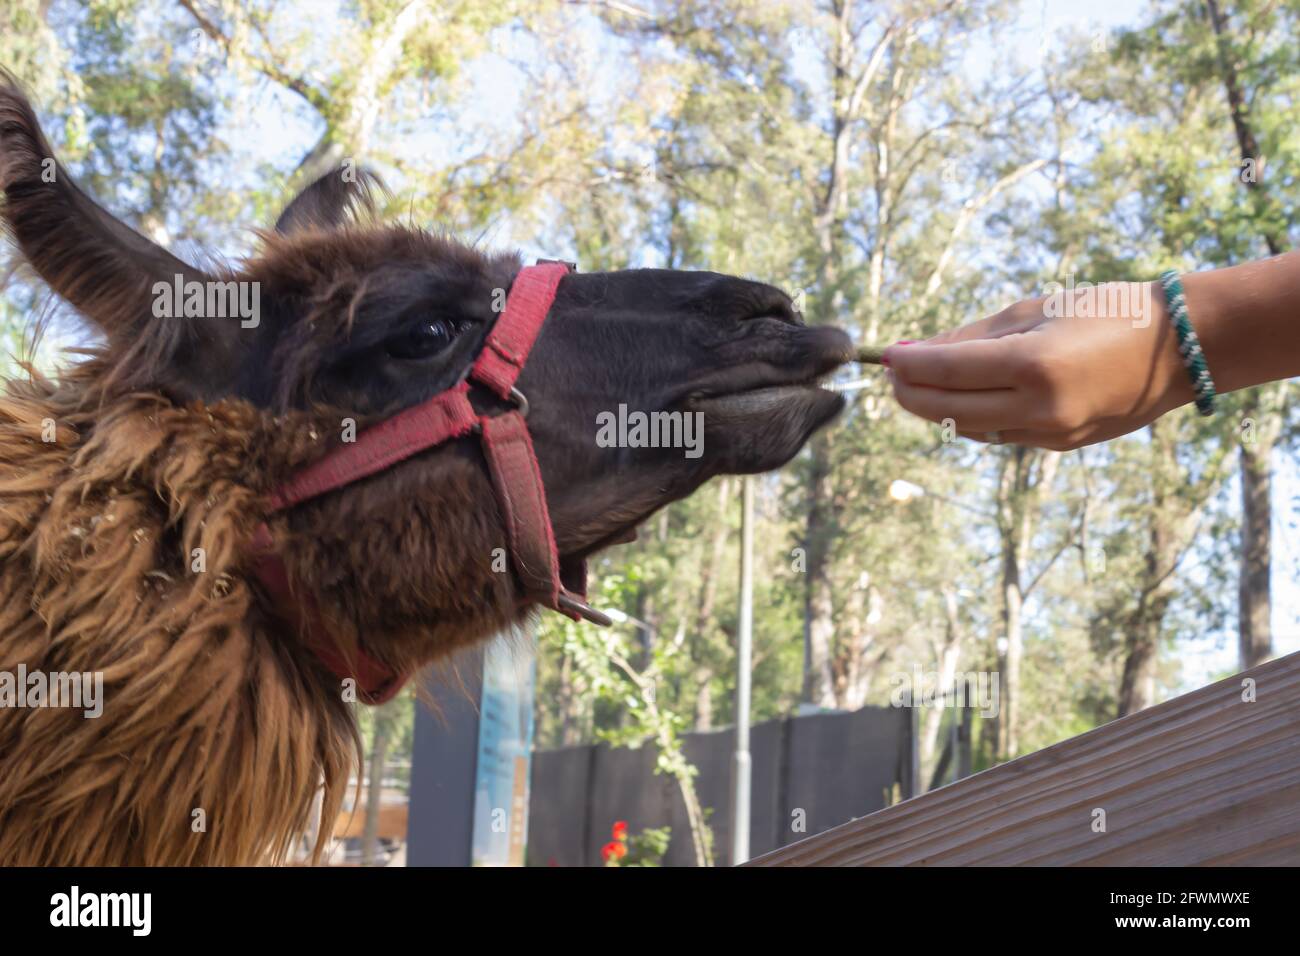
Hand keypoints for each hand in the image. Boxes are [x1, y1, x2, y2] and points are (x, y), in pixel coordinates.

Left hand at [884, 282, 1195, 449]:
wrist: (1179, 348)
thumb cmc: (1106, 312)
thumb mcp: (1035, 311)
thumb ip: (971, 335)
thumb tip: (915, 351)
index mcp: (1033, 366)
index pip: (946, 372)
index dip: (907, 365)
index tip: (886, 355)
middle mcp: (1038, 409)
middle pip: (946, 410)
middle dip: (911, 392)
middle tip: (894, 372)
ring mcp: (1049, 434)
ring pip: (968, 427)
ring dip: (936, 407)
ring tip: (921, 381)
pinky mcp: (1058, 446)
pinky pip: (997, 433)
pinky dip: (971, 415)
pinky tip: (963, 395)